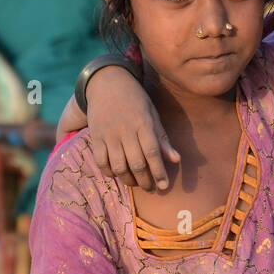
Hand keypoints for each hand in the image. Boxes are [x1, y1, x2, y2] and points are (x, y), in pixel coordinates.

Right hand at [84, 67, 179, 189]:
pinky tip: (117, 174)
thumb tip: (176, 160)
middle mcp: (126, 131)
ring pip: (118, 166)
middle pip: (136, 163)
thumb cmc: (136, 101)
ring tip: (136, 184)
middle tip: (151, 189)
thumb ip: (162, 139)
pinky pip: (101, 161)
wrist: (107, 84)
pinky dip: (109, 172)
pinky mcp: (96, 137)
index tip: (164, 186)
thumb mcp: (153, 115)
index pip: (152, 153)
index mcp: (143, 124)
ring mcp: (109, 134)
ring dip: (128, 180)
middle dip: (145, 181)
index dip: (159, 172)